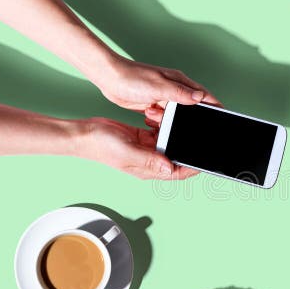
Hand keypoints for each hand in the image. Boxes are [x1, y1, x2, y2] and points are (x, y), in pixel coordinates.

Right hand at [76, 117, 197, 179]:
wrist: (85, 134)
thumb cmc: (101, 147)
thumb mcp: (128, 152)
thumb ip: (149, 160)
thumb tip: (170, 168)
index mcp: (149, 169)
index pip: (178, 172)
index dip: (192, 167)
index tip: (204, 159)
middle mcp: (151, 161)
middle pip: (177, 156)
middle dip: (186, 144)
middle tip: (194, 131)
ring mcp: (147, 149)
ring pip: (169, 142)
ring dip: (173, 130)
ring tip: (169, 118)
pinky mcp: (142, 138)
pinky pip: (159, 131)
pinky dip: (162, 123)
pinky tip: (158, 115)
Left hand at [94, 56, 219, 125]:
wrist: (109, 78)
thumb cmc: (132, 78)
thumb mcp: (159, 86)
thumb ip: (180, 93)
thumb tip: (201, 98)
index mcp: (180, 82)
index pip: (204, 96)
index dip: (216, 106)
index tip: (225, 116)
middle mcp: (175, 89)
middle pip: (194, 106)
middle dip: (198, 117)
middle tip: (202, 131)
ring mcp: (165, 96)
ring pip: (178, 114)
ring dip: (174, 121)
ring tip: (165, 123)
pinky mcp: (154, 103)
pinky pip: (165, 117)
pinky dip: (162, 122)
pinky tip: (156, 125)